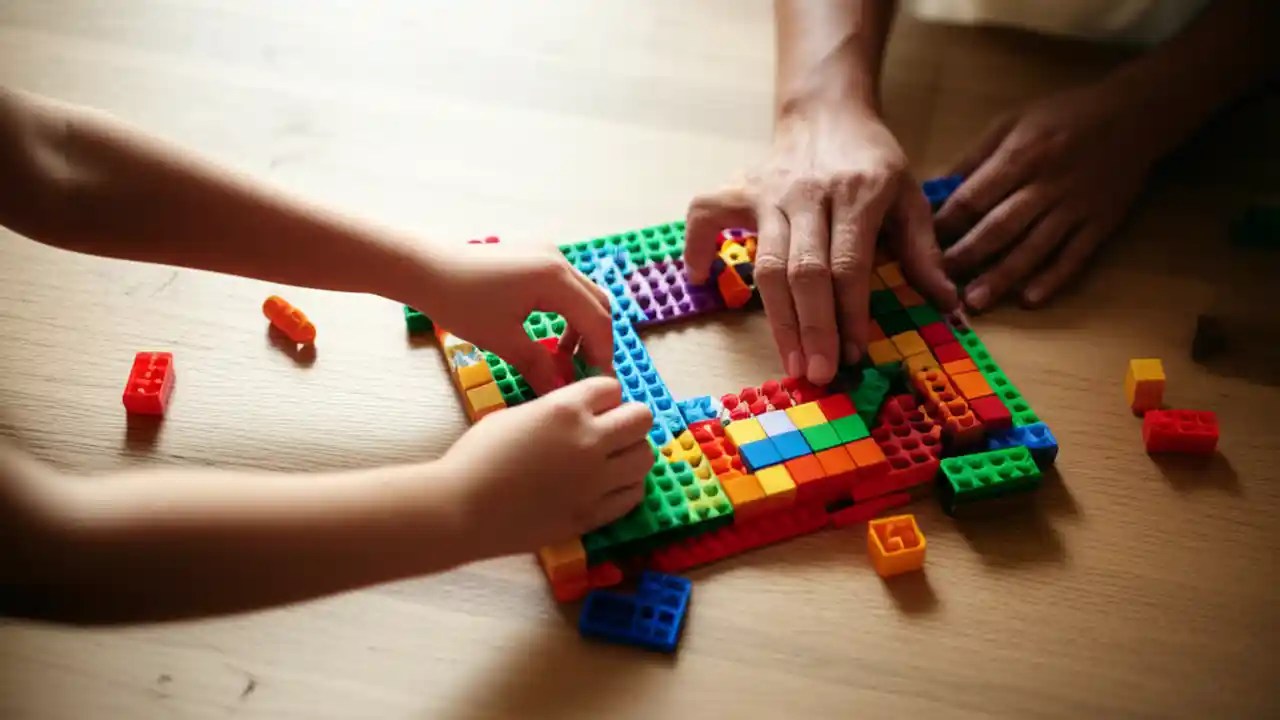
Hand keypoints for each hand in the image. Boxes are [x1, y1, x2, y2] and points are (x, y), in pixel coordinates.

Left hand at [414, 245, 614, 394]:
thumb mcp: (502, 340)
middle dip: (596, 340)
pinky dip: (567, 312)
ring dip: (582, 326)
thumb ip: (538, 366)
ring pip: (583, 294)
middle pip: (598, 303)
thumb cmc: (460, 301)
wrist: (425, 268)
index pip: (597, 320)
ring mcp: (546, 254)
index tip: (598, 381)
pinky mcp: (534, 255)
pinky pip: (565, 286)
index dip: (602, 353)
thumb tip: (561, 391)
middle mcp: (557, 260)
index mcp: (555, 278)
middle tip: (585, 372)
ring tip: (564, 357)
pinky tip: (550, 335)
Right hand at [442, 378, 653, 555]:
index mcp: (566, 409)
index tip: (594, 406)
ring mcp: (596, 480)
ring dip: (631, 453)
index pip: (612, 387)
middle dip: (628, 419)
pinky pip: (633, 494)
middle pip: (641, 418)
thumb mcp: (516, 415)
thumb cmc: (477, 457)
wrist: (462, 509)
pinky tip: (608, 485)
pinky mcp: (594, 514)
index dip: (603, 396)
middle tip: (611, 431)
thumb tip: (579, 413)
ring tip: (612, 459)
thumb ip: (555, 410)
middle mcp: (590, 440)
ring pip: (645, 456)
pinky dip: (626, 486)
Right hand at [684, 106, 956, 384]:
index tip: (855, 354)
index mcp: (858, 194)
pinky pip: (707, 215)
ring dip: (777, 318)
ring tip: (790, 361)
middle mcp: (809, 193)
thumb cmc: (872, 161)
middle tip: (819, 373)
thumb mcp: (910, 197)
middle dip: (812, 328)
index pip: (849, 265)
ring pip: (766, 262)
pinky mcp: (742, 189)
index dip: (851, 314)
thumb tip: (950, 304)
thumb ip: (923, 251)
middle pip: (804, 271)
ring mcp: (770, 191)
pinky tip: (700, 278)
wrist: (828, 111)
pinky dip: (697, 245)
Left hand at [938, 82, 1157, 309]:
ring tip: (975, 302)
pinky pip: (1075, 256)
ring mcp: (1076, 207)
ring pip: (1034, 248)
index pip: (975, 197)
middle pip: (1000, 227)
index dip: (946, 224)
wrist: (1135, 116)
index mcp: (1022, 155)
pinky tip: (1029, 300)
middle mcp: (1048, 184)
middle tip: (939, 281)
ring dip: (1002, 277)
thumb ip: (974, 159)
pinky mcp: (1101, 223)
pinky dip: (1053, 279)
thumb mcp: (1012, 122)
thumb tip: (934, 190)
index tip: (923, 244)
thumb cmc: (1063, 117)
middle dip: (967, 256)